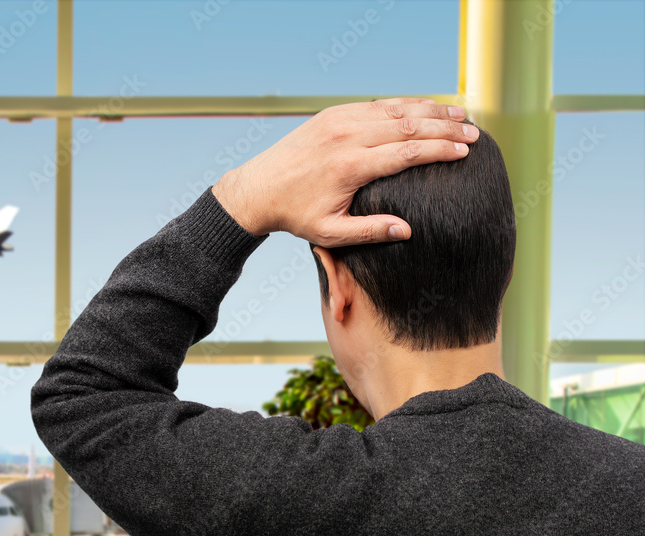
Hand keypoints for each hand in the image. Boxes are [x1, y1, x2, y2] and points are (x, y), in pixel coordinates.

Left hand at [212, 98, 477, 246]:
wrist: (258, 190)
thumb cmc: (296, 216)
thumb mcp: (330, 233)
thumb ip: (370, 231)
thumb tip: (409, 231)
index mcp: (350, 167)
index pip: (406, 152)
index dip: (439, 150)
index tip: (465, 152)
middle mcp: (346, 137)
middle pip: (407, 126)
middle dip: (445, 129)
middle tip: (474, 134)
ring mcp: (338, 121)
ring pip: (394, 110)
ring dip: (430, 112)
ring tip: (460, 117)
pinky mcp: (332, 114)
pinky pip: (376, 105)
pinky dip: (404, 104)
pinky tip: (425, 108)